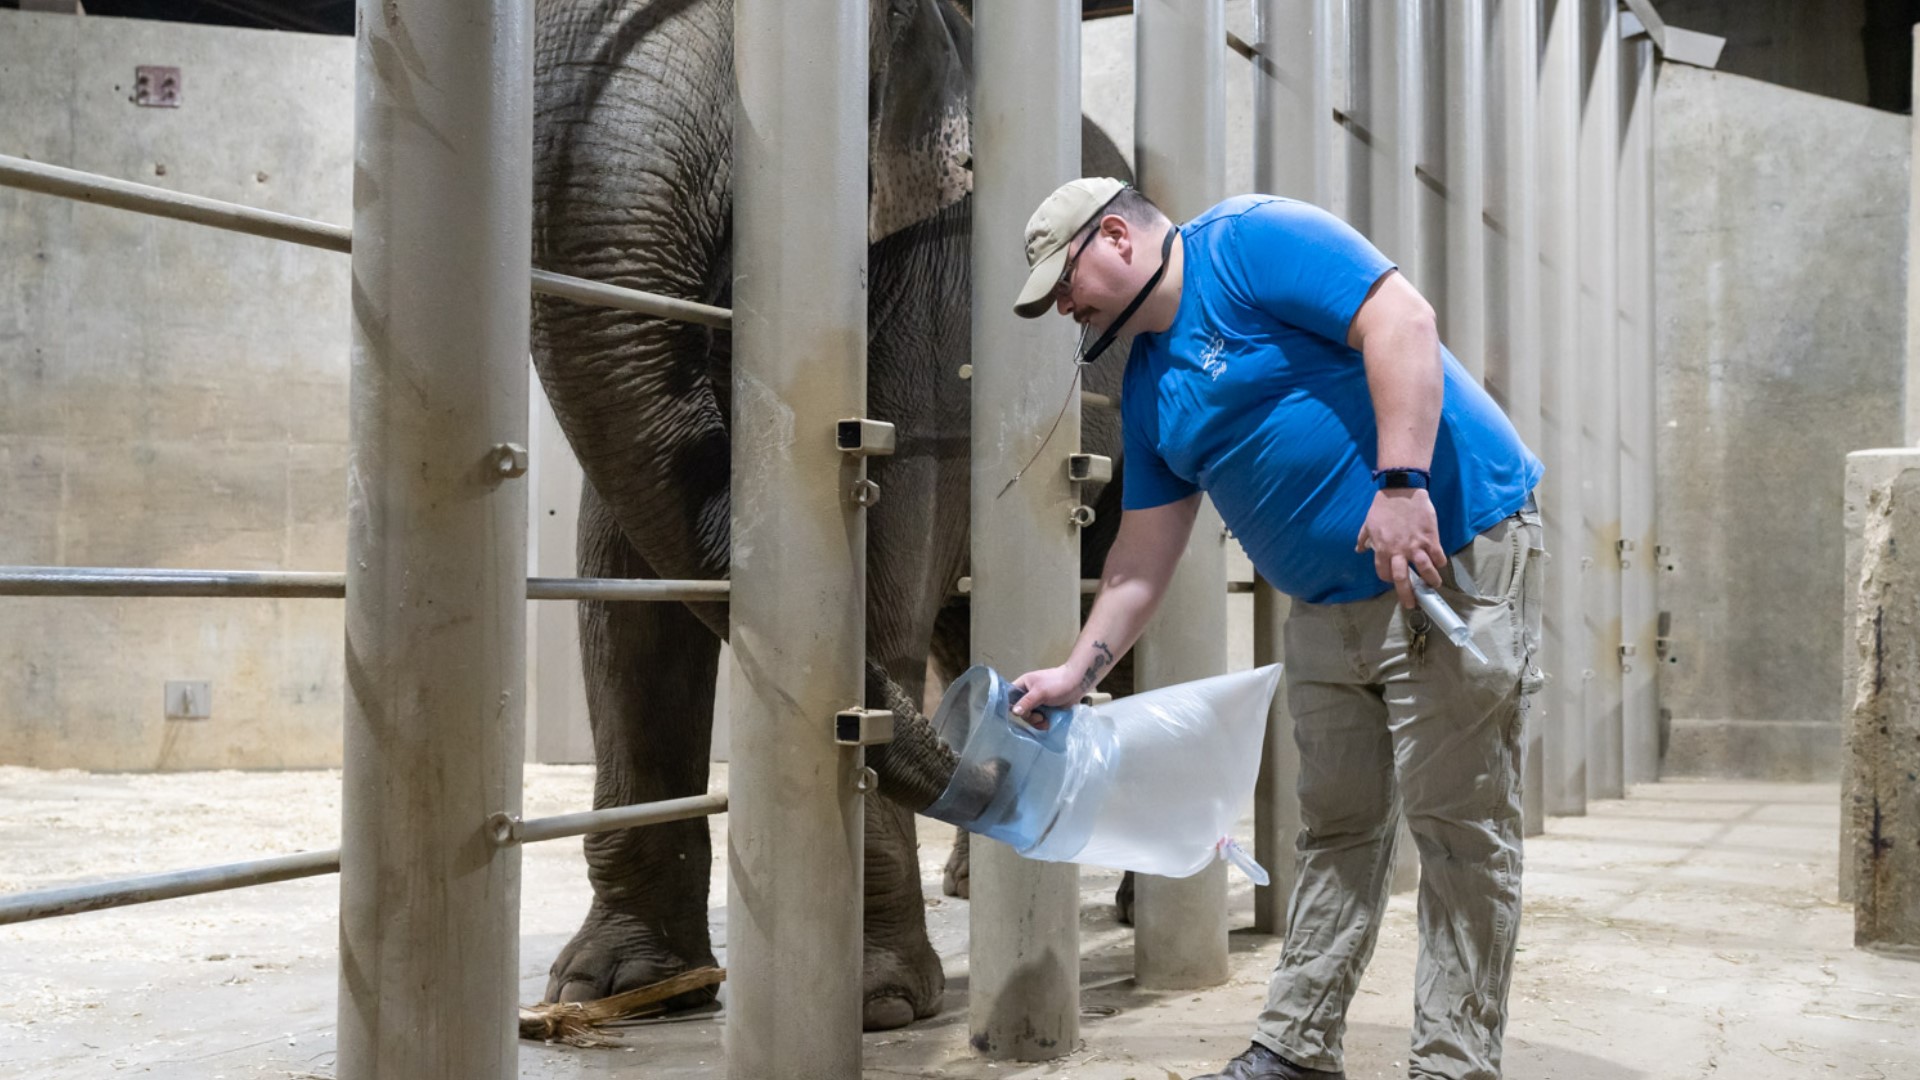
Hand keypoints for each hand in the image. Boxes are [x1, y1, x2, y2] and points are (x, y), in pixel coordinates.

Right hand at [1009, 665, 1085, 721]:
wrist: (1078, 684)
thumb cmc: (1057, 683)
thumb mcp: (1040, 692)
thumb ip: (1027, 702)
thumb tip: (1014, 712)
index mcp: (1023, 685)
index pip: (1009, 696)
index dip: (1012, 706)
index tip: (1020, 713)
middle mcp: (1028, 694)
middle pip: (1020, 710)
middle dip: (1029, 716)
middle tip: (1039, 716)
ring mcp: (1037, 703)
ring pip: (1029, 717)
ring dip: (1036, 721)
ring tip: (1046, 720)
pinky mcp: (1045, 709)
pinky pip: (1038, 719)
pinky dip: (1042, 723)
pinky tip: (1049, 723)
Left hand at [1355, 488, 1446, 608]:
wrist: (1402, 490)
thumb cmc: (1383, 506)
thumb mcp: (1368, 523)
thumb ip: (1363, 539)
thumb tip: (1359, 549)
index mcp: (1382, 549)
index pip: (1384, 573)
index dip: (1388, 579)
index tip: (1393, 580)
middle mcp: (1399, 551)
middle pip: (1402, 579)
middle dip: (1407, 594)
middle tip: (1412, 603)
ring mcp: (1416, 546)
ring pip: (1425, 570)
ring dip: (1431, 580)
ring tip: (1434, 585)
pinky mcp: (1431, 538)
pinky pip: (1438, 556)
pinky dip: (1441, 563)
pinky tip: (1441, 565)